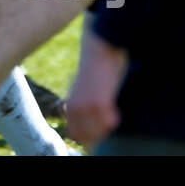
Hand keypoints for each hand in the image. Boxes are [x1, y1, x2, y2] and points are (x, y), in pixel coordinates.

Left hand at [66, 28, 126, 150]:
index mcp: (69, 106)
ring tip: (111, 110)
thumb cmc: (95, 68)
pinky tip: (114, 105)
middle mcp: (74, 109)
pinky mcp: (98, 103)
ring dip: (108, 124)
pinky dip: (115, 117)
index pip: (74, 134)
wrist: (98, 48)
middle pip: (87, 136)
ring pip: (100, 132)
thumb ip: (82, 106)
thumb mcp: (83, 90)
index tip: (97, 130)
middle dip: (99, 132)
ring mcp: (85, 107)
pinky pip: (110, 122)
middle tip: (108, 120)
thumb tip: (86, 125)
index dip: (87, 135)